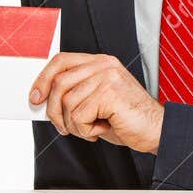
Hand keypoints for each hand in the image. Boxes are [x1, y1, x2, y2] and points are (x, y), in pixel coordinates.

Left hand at [30, 53, 164, 153]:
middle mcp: (104, 65)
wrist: (157, 131)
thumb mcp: (97, 101)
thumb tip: (43, 100)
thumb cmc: (126, 119)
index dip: (43, 79)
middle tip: (64, 127)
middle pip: (59, 82)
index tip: (35, 97)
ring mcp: (107, 77)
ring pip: (67, 102)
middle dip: (55, 110)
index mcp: (101, 62)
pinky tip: (102, 129)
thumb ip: (75, 94)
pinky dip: (85, 130)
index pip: (62, 61)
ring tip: (92, 128)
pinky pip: (79, 115)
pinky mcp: (109, 93)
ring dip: (74, 124)